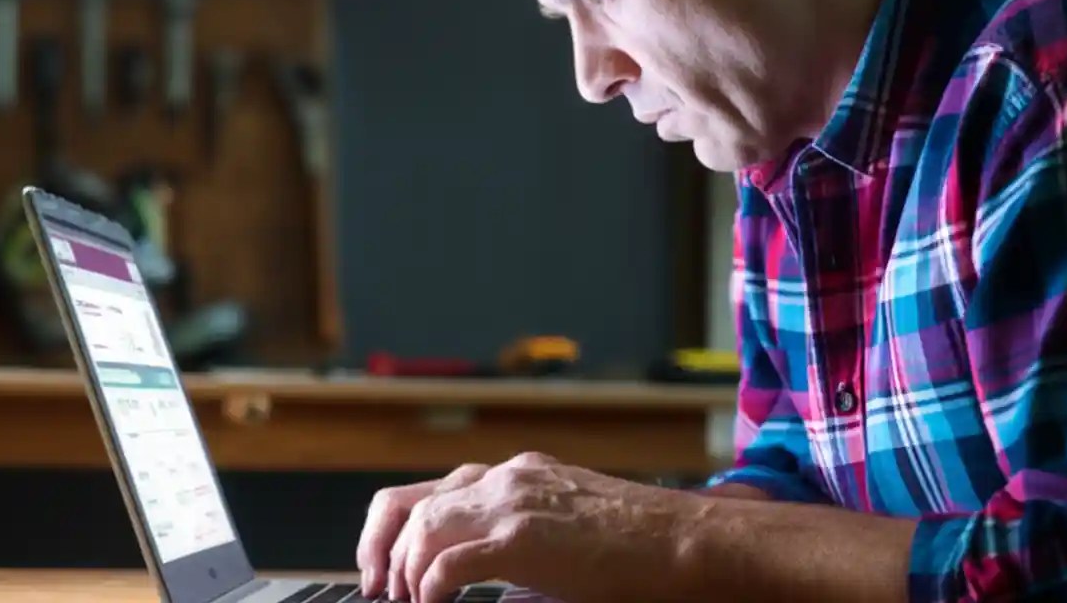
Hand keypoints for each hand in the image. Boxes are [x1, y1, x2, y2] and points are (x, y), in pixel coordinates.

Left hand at [363, 452, 709, 602]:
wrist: (688, 541)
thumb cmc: (642, 546)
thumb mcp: (567, 536)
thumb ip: (522, 549)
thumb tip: (484, 587)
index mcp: (518, 476)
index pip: (435, 492)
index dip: (397, 531)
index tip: (386, 570)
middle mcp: (507, 479)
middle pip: (412, 502)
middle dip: (381, 548)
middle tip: (377, 590)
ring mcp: (514, 503)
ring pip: (423, 526)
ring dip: (403, 570)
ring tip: (405, 602)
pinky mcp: (523, 537)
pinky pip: (451, 560)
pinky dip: (431, 584)